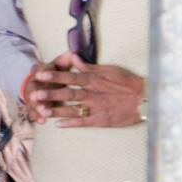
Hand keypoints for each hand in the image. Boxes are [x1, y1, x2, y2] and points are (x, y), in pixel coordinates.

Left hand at [30, 53, 144, 127]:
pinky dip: (70, 124)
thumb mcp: (109, 70)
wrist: (146, 99)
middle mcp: (93, 94)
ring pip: (73, 110)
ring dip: (56, 110)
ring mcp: (97, 108)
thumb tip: (73, 57)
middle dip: (51, 94)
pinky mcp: (101, 120)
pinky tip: (57, 125)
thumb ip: (89, 66)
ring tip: (41, 111)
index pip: (71, 76)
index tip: (41, 74)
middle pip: (69, 94)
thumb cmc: (128, 83)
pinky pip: (83, 123)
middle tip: (35, 94)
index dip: (55, 76)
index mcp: (95, 80)